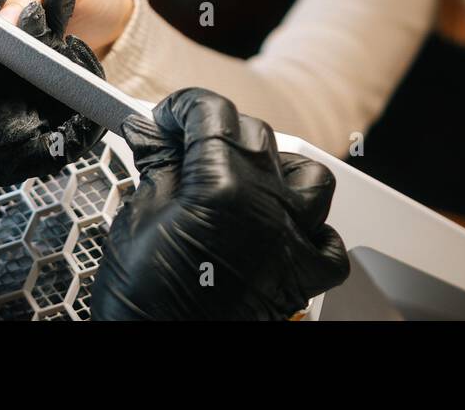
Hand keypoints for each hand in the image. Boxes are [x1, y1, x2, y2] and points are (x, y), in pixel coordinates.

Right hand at [92, 87, 350, 319]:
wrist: (161, 358)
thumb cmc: (143, 303)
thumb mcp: (135, 220)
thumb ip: (156, 165)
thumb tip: (151, 132)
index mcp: (222, 186)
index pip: (212, 113)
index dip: (183, 107)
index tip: (167, 117)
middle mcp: (267, 205)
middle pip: (255, 135)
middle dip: (218, 133)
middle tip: (184, 149)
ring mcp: (291, 239)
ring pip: (307, 175)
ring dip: (276, 168)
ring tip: (242, 180)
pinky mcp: (302, 275)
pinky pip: (328, 239)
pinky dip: (311, 229)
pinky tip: (281, 229)